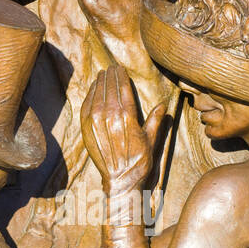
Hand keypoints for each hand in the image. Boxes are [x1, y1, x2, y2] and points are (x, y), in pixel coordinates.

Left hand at [81, 65, 164, 196]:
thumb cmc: (138, 161)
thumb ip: (154, 120)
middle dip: (110, 77)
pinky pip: (86, 106)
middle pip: (109, 90)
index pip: (123, 90)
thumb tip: (163, 104)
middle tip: (111, 68)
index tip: (120, 69)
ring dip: (99, 83)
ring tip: (102, 75)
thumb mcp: (151, 140)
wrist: (119, 179)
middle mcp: (109, 117)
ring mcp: (95, 122)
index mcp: (127, 118)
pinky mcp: (85, 129)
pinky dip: (90, 95)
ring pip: (96, 95)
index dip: (121, 77)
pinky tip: (93, 89)